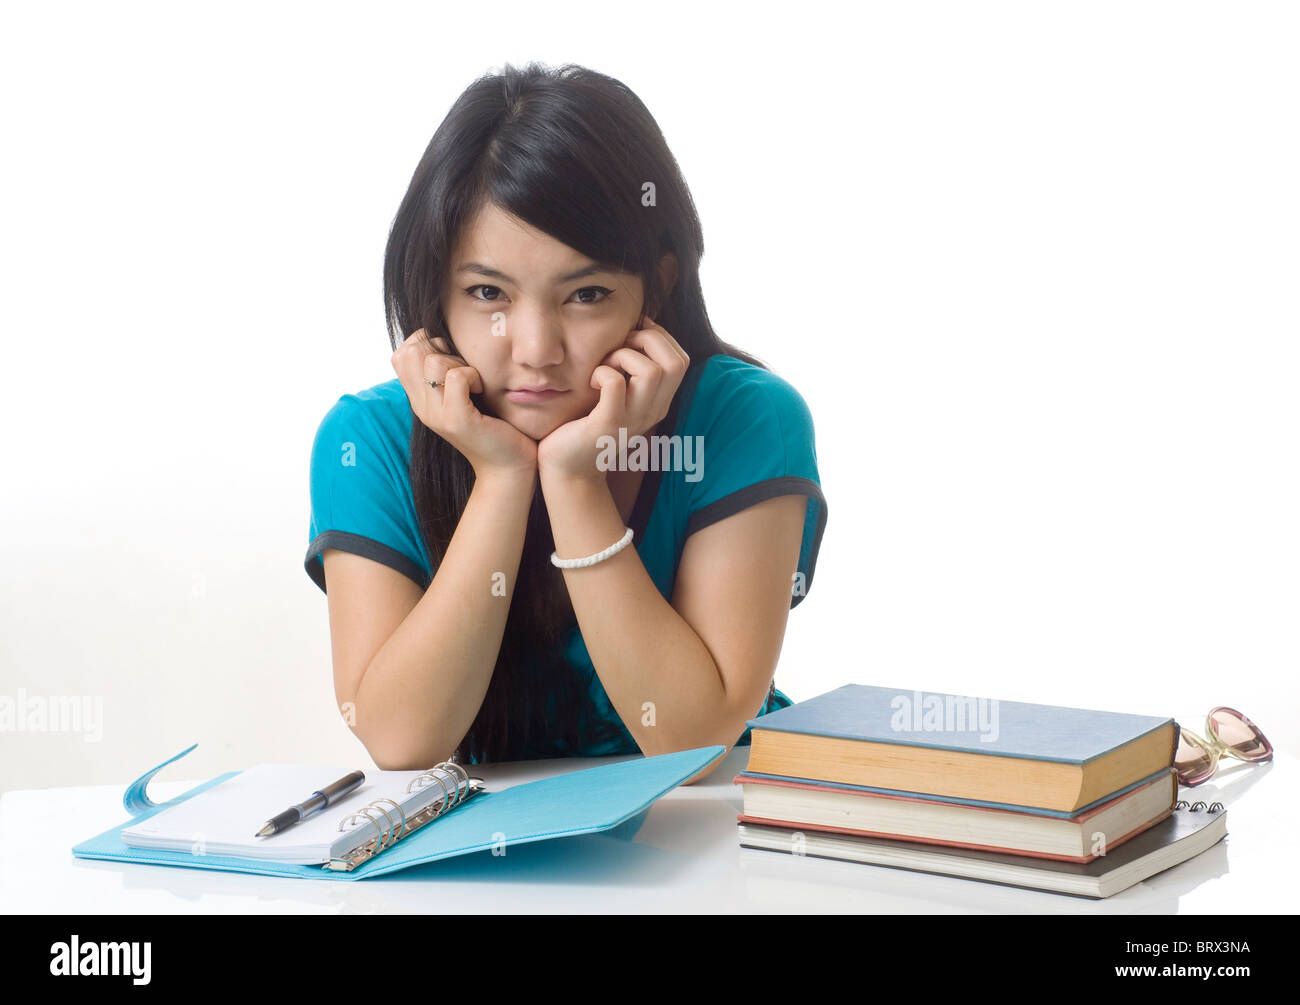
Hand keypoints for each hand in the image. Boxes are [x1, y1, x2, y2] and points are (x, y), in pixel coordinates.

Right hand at [391, 329, 537, 479]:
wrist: (507, 468)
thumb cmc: (492, 427)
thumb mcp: (462, 397)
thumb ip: (447, 374)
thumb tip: (441, 339)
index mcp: (420, 400)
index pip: (401, 354)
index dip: (427, 344)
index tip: (452, 360)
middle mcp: (422, 407)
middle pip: (412, 352)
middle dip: (441, 349)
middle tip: (463, 369)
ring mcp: (436, 414)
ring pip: (434, 361)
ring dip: (459, 363)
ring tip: (474, 383)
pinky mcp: (457, 420)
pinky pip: (457, 376)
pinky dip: (473, 375)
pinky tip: (481, 390)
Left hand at [536, 315, 689, 481]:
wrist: (568, 468)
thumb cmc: (586, 424)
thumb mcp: (619, 395)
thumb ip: (632, 370)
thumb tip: (636, 328)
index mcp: (659, 402)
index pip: (681, 359)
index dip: (659, 337)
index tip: (631, 336)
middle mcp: (653, 411)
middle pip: (675, 361)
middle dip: (647, 340)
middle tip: (620, 347)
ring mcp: (632, 419)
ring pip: (651, 370)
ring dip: (624, 355)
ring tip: (605, 366)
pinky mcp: (608, 424)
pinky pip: (615, 383)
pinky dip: (602, 372)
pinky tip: (591, 380)